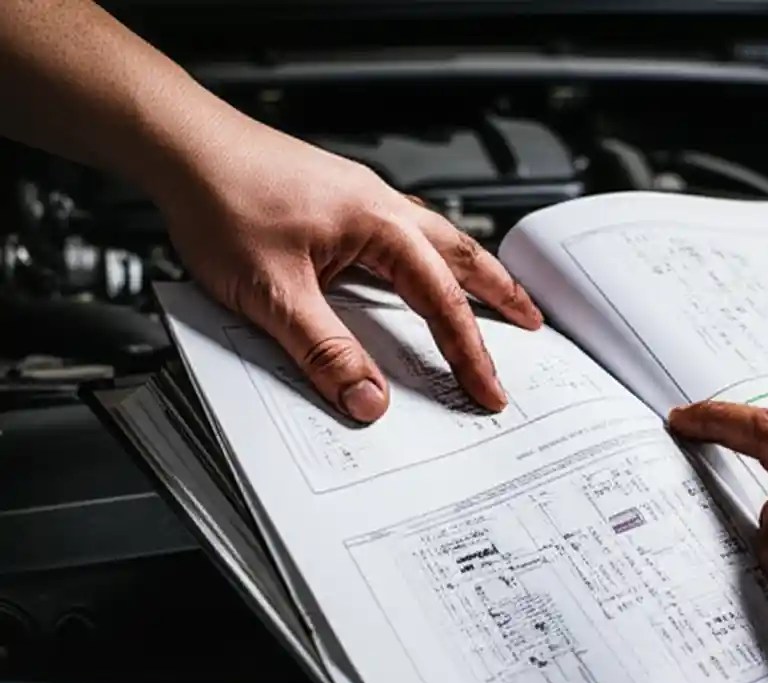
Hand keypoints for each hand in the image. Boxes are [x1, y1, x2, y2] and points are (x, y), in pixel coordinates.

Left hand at [154, 117, 541, 422]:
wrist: (181, 146)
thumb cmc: (222, 200)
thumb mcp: (272, 293)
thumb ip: (323, 350)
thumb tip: (366, 397)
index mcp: (379, 227)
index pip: (440, 301)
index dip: (469, 351)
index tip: (489, 389)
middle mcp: (380, 207)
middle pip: (461, 255)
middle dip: (502, 292)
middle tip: (532, 322)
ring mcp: (361, 199)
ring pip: (435, 239)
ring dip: (469, 269)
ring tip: (491, 293)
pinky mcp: (338, 200)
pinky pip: (403, 231)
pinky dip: (427, 255)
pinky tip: (412, 267)